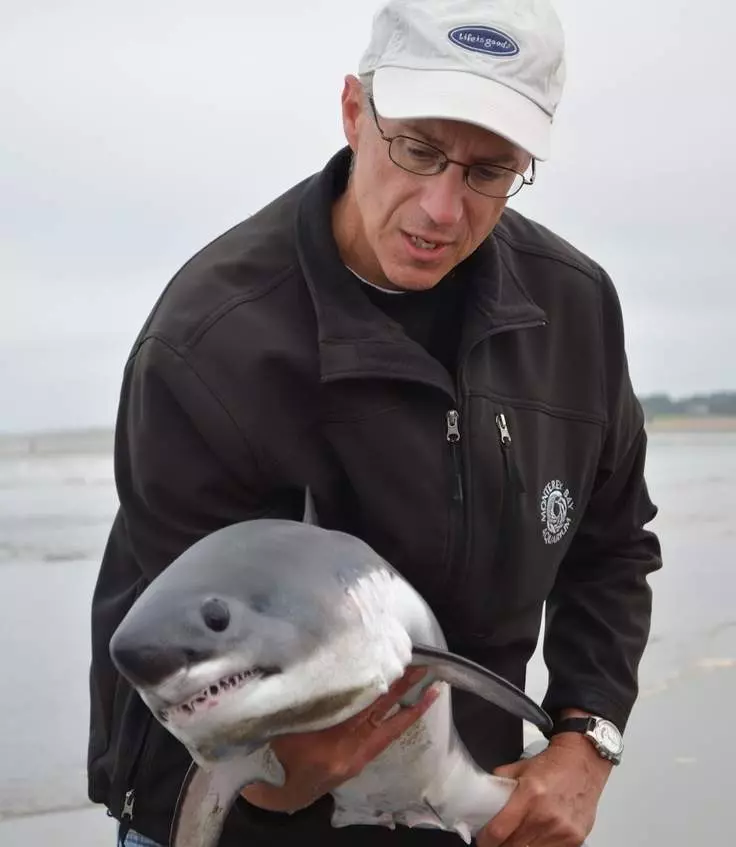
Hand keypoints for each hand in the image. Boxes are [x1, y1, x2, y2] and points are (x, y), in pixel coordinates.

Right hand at [241, 667, 439, 812]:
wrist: (278, 797)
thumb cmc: (274, 758)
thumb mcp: (284, 728)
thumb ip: (305, 705)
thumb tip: (318, 673)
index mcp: (332, 741)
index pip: (363, 706)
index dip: (381, 683)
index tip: (395, 661)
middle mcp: (351, 751)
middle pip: (381, 714)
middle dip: (403, 690)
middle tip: (423, 668)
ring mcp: (357, 760)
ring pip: (389, 730)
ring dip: (408, 708)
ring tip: (430, 689)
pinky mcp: (358, 764)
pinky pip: (383, 739)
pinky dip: (396, 722)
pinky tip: (408, 710)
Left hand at [477, 733, 612, 846]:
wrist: (584, 763)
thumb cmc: (553, 764)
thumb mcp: (520, 766)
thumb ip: (500, 782)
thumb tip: (482, 796)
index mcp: (529, 795)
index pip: (499, 831)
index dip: (486, 839)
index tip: (483, 838)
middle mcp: (546, 816)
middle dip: (501, 844)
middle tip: (498, 838)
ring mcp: (562, 831)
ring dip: (520, 846)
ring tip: (516, 837)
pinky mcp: (574, 840)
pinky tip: (535, 837)